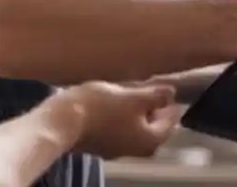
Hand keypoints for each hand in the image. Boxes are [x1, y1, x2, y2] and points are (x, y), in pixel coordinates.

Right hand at [62, 81, 182, 158]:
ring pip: (135, 127)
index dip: (170, 103)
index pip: (171, 122)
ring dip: (136, 110)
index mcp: (150, 141)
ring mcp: (117, 149)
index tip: (166, 87)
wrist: (63, 121)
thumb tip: (173, 93)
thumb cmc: (103, 108)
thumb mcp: (135, 97)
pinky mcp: (101, 144)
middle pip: (153, 126)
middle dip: (153, 107)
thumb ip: (156, 96)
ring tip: (132, 90)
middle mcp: (137, 150)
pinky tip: (115, 100)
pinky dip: (122, 115)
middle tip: (150, 86)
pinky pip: (119, 128)